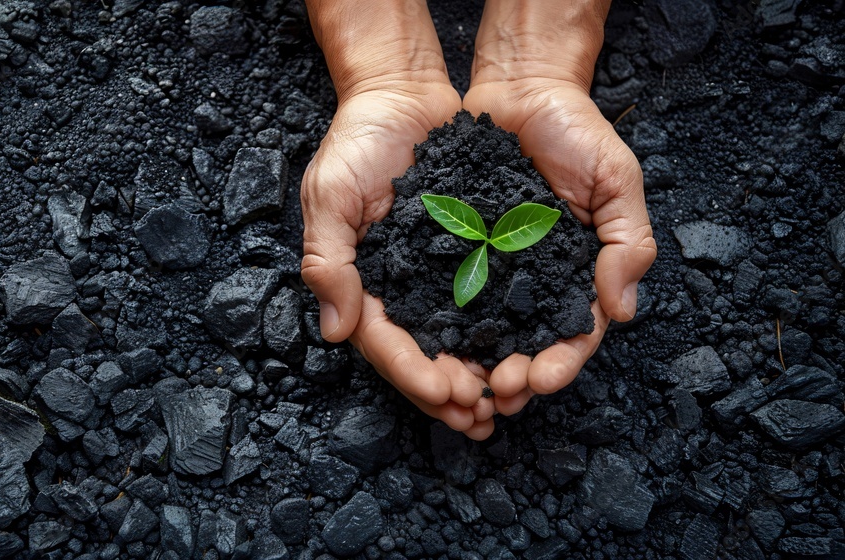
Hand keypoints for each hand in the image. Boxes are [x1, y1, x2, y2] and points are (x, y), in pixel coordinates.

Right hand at [302, 84, 498, 439]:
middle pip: (422, 353)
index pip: (384, 341)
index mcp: (362, 282)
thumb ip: (329, 260)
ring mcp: (435, 274)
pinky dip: (500, 332)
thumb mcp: (330, 195)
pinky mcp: (468, 255)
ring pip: (456, 339)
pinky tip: (522, 353)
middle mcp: (400, 287)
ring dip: (478, 374)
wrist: (401, 96)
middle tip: (481, 415)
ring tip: (505, 401)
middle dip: (449, 390)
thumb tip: (335, 332)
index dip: (412, 372)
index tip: (444, 394)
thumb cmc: (356, 142)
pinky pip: (484, 303)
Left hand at [462, 0, 656, 413]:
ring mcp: (489, 268)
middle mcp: (530, 281)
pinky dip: (437, 323)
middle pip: (523, 346)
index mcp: (575, 276)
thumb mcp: (617, 182)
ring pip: (479, 332)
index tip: (540, 379)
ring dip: (470, 365)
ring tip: (458, 387)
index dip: (560, 363)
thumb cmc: (579, 133)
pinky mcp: (450, 249)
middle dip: (511, 377)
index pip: (573, 335)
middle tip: (493, 395)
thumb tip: (621, 311)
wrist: (523, 88)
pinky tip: (427, 345)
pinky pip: (441, 292)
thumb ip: (628, 243)